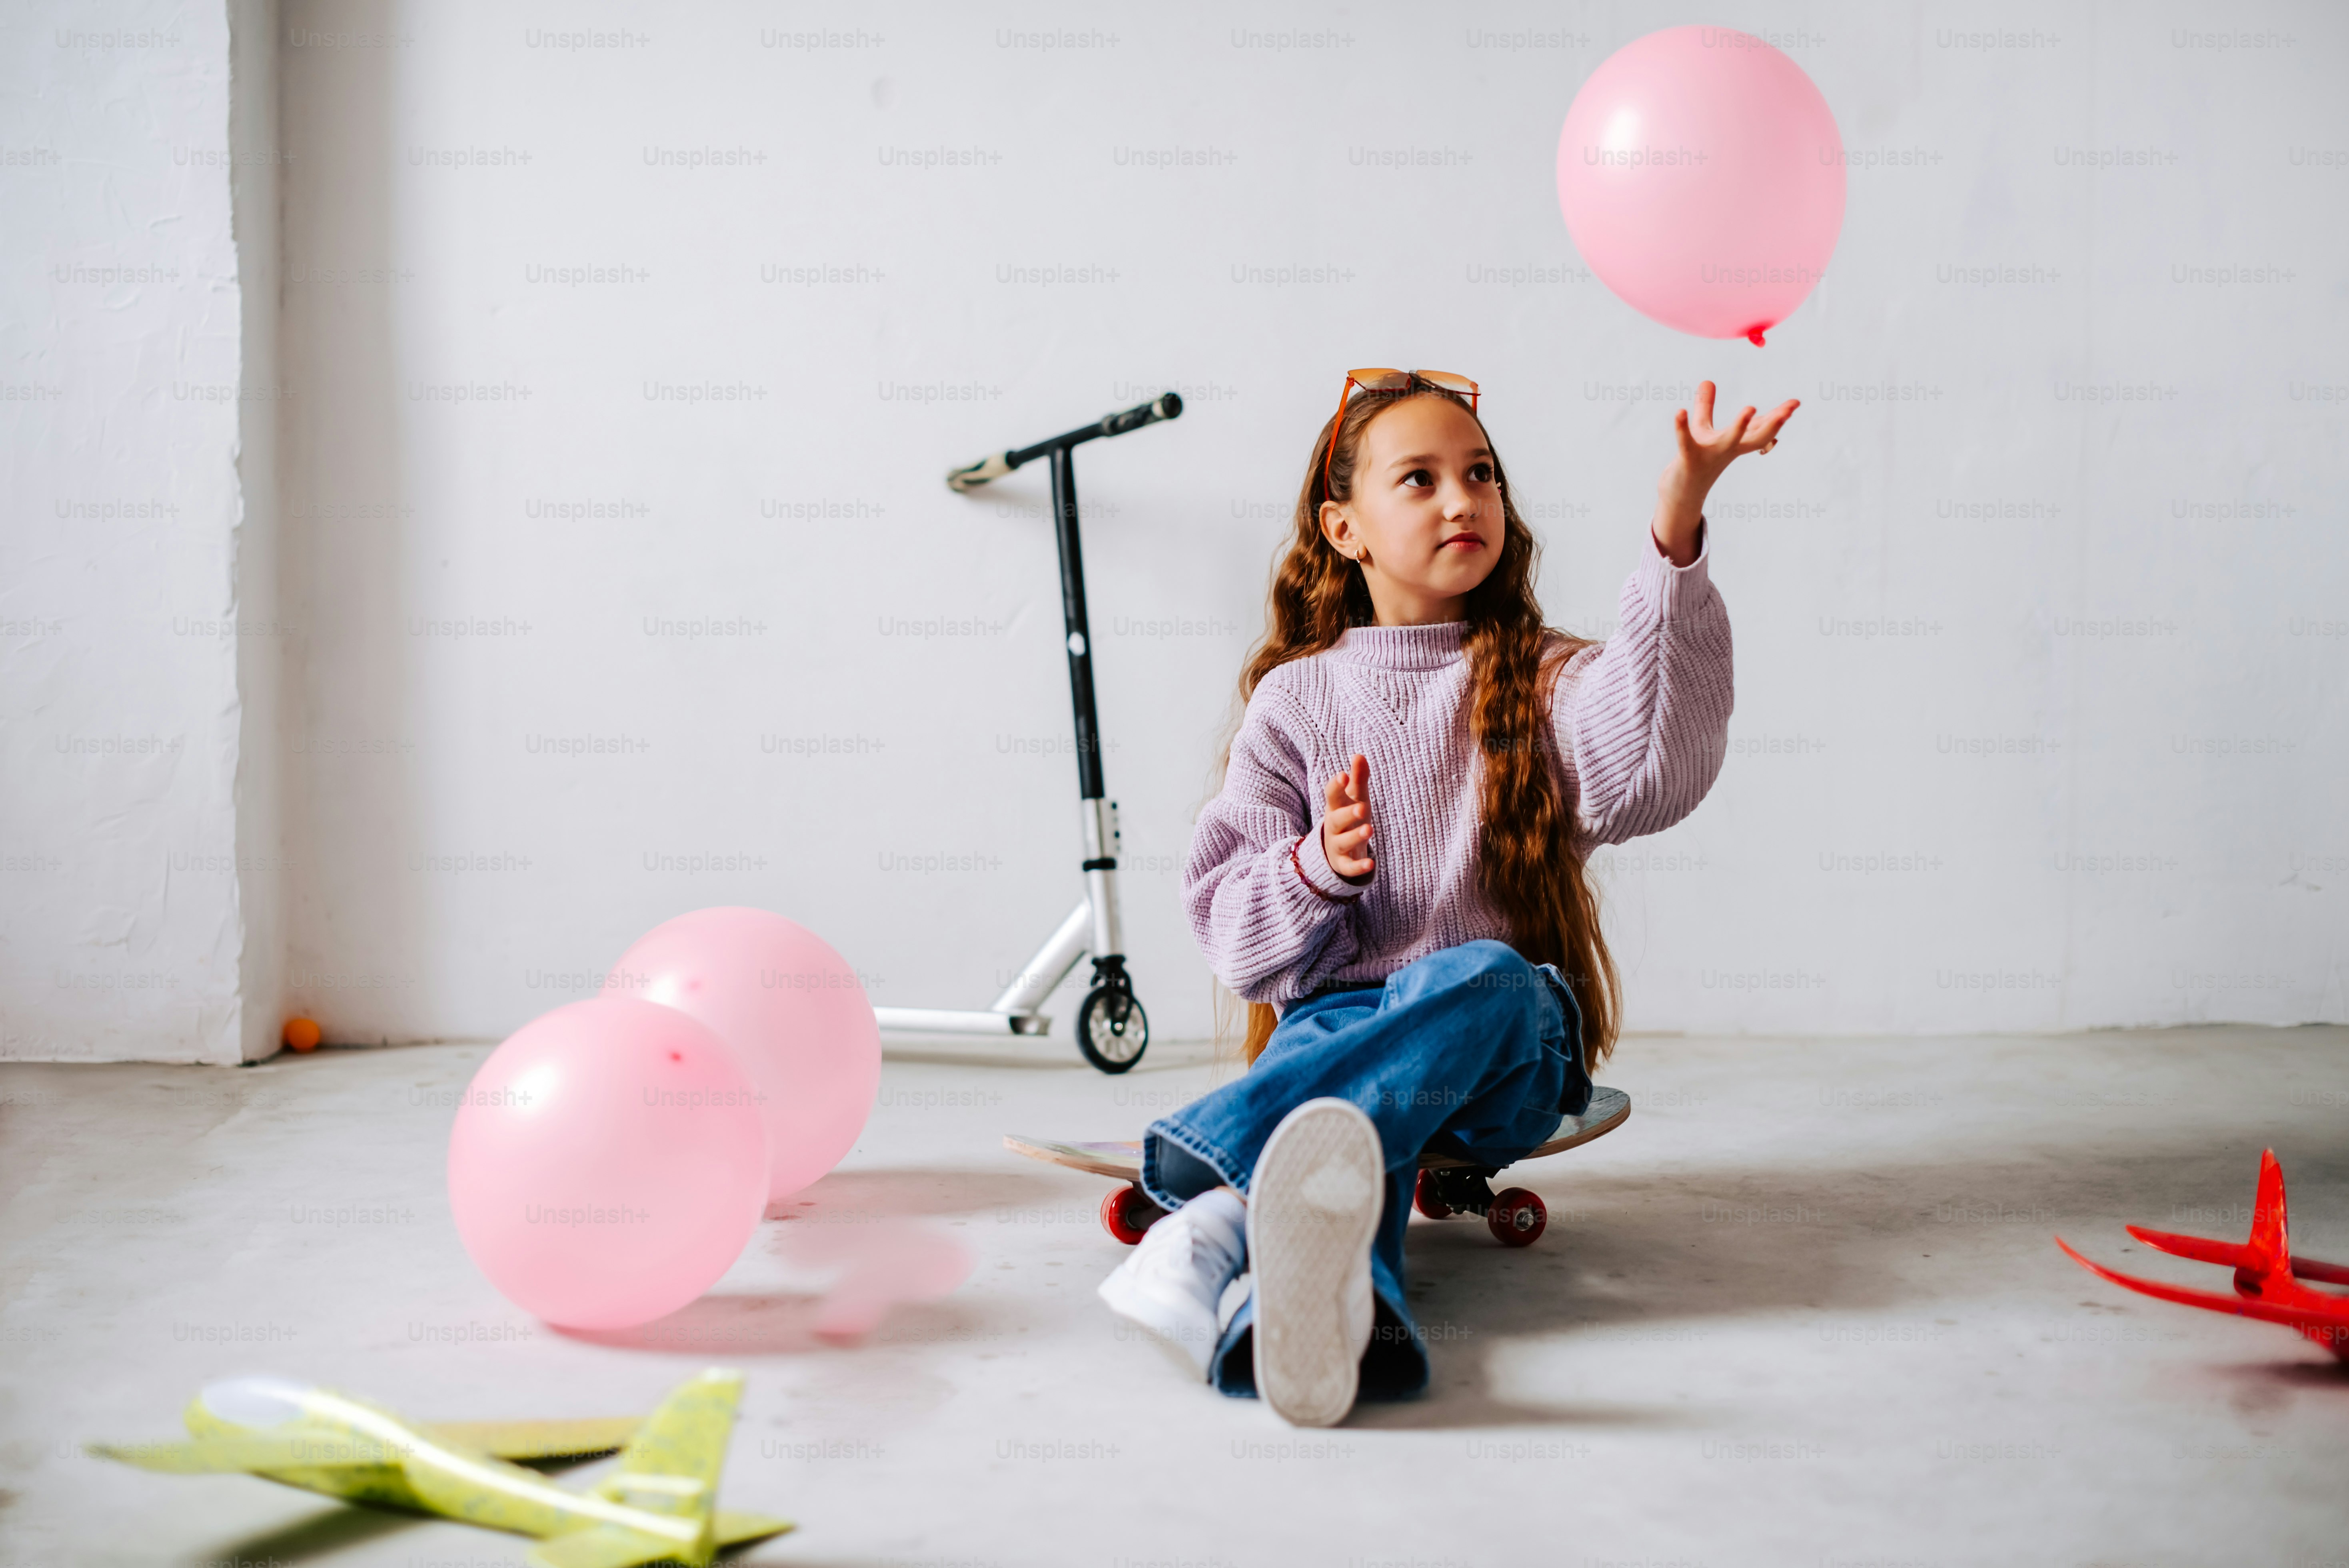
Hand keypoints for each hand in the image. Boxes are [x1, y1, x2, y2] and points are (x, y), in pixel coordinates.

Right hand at [1320, 753, 1373, 881]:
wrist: (1335, 850)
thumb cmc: (1348, 817)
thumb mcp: (1354, 798)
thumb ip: (1357, 778)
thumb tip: (1359, 755)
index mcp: (1335, 807)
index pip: (1332, 795)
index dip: (1336, 785)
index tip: (1343, 774)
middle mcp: (1333, 826)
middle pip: (1336, 819)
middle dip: (1347, 813)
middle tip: (1362, 807)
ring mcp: (1337, 846)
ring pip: (1343, 842)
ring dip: (1355, 836)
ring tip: (1369, 829)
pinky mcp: (1343, 864)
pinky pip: (1349, 866)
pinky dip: (1359, 866)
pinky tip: (1371, 864)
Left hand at [1652, 380, 1798, 564]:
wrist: (1681, 493)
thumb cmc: (1694, 459)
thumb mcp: (1702, 429)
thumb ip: (1705, 406)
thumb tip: (1707, 380)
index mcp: (1735, 443)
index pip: (1760, 429)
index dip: (1777, 417)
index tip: (1795, 403)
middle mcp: (1727, 449)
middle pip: (1756, 438)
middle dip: (1773, 424)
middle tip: (1789, 411)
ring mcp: (1710, 455)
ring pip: (1729, 440)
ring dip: (1740, 426)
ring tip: (1750, 408)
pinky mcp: (1688, 459)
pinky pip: (1686, 442)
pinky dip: (1681, 428)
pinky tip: (1679, 411)